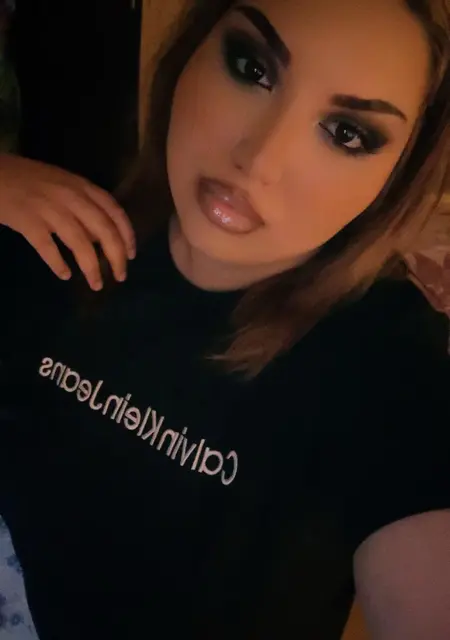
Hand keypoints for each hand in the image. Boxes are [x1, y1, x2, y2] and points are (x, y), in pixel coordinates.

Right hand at [0, 154, 134, 289]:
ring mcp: (49, 209)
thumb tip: (101, 238)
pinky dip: (58, 263)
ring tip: (96, 284)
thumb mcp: (62, 185)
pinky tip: (64, 274)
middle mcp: (70, 197)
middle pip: (104, 230)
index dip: (127, 235)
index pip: (114, 212)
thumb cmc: (28, 180)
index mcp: (81, 186)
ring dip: (92, 267)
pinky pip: (48, 248)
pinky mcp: (28, 222)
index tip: (131, 255)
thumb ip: (84, 207)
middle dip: (116, 256)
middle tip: (121, 277)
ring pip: (80, 243)